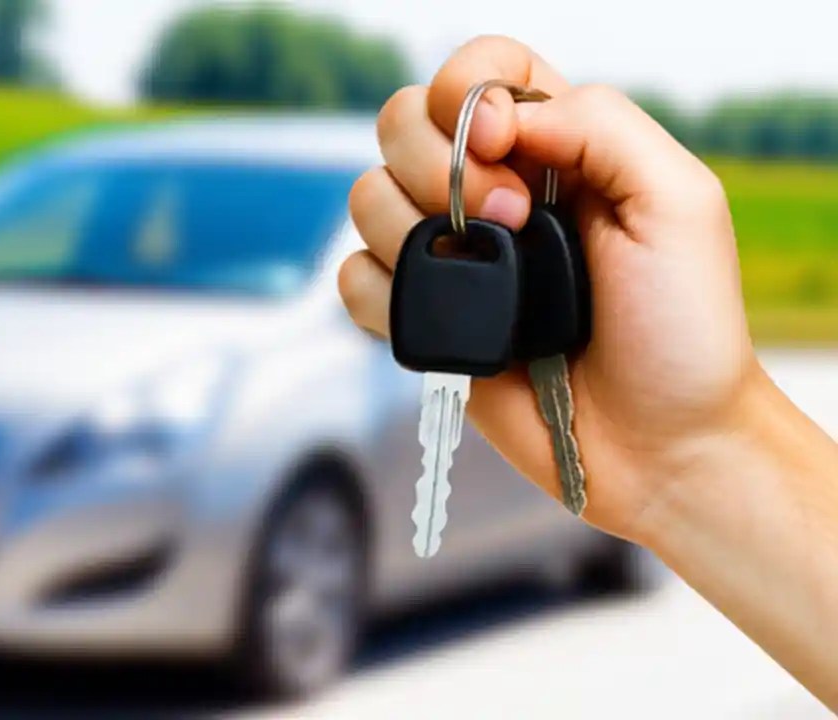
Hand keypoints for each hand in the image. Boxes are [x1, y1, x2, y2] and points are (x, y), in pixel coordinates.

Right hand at [339, 35, 764, 542]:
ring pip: (366, 196)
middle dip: (438, 166)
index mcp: (558, 146)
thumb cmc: (684, 332)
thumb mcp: (677, 202)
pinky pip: (353, 279)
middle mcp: (494, 189)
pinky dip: (380, 293)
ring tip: (485, 280)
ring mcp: (453, 255)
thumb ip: (597, 124)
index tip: (505, 147)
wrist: (659, 446)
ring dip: (409, 230)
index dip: (468, 90)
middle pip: (402, 122)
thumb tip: (494, 117)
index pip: (480, 69)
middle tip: (509, 223)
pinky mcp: (426, 317)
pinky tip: (442, 318)